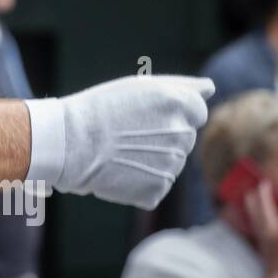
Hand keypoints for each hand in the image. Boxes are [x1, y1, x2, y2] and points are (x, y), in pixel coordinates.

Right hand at [30, 75, 213, 209]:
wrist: (68, 142)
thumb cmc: (100, 108)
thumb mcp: (140, 87)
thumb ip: (182, 87)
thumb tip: (210, 88)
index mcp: (182, 105)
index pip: (196, 112)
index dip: (167, 113)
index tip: (142, 114)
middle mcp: (183, 135)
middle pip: (183, 139)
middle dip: (162, 136)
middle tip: (127, 133)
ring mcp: (172, 166)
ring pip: (169, 163)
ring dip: (151, 158)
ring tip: (120, 151)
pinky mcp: (156, 190)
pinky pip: (155, 184)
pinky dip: (140, 180)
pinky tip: (119, 169)